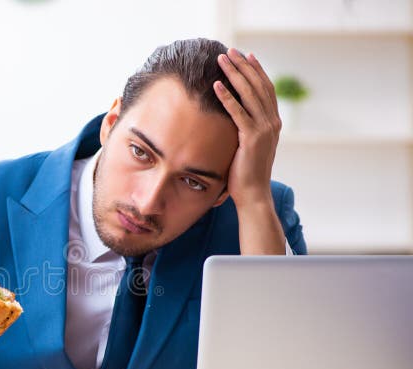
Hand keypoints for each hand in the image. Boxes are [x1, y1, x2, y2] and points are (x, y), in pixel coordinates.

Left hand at [214, 48, 280, 207]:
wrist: (253, 194)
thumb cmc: (245, 174)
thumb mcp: (248, 146)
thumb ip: (246, 130)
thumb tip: (233, 119)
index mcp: (273, 123)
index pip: (266, 89)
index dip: (257, 71)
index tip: (247, 55)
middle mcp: (272, 123)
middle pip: (258, 86)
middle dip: (244, 66)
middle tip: (230, 51)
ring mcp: (264, 130)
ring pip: (249, 94)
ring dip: (235, 74)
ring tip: (222, 60)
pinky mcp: (251, 138)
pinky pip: (238, 112)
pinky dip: (227, 97)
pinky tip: (217, 85)